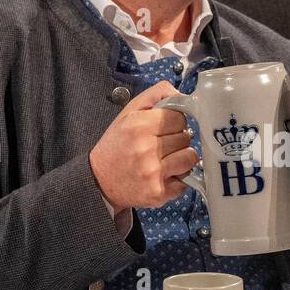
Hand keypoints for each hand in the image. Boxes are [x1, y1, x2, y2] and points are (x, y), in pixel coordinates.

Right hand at [90, 81, 196, 213]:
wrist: (99, 181)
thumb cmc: (118, 144)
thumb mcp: (129, 112)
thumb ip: (156, 95)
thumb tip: (184, 96)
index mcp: (138, 125)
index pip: (179, 117)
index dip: (174, 121)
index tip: (164, 127)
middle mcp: (146, 149)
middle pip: (186, 137)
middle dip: (177, 139)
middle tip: (161, 144)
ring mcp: (153, 173)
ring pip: (190, 158)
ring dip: (181, 158)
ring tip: (165, 160)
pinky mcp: (158, 193)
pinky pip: (185, 181)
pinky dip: (178, 178)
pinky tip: (162, 175)